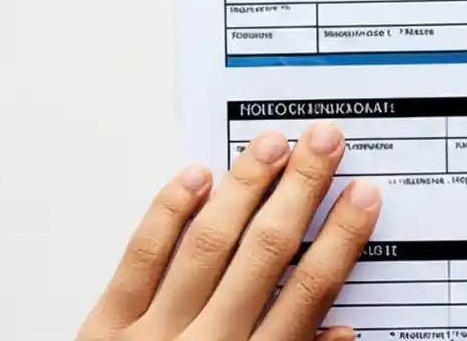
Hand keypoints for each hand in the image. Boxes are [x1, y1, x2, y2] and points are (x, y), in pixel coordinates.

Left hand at [79, 123, 379, 340]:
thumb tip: (341, 333)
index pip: (309, 292)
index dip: (340, 239)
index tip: (361, 198)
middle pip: (265, 253)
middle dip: (300, 190)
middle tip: (322, 143)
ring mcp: (153, 334)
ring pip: (208, 243)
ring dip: (244, 187)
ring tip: (269, 145)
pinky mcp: (105, 326)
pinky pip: (140, 257)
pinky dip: (167, 213)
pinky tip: (194, 177)